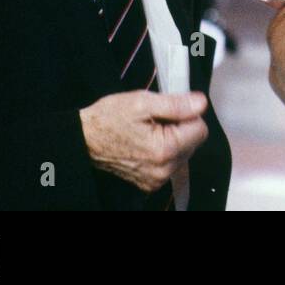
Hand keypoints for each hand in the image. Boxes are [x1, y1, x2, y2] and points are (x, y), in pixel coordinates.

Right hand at [79, 91, 208, 192]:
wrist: (83, 140)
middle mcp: (163, 169)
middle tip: (155, 120)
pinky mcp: (151, 183)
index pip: (201, 129)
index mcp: (165, 149)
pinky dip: (163, 151)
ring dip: (172, 140)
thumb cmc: (108, 120)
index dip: (187, 115)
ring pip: (183, 152)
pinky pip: (171, 163)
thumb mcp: (142, 102)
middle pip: (193, 142)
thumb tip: (200, 104)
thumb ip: (176, 104)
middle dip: (180, 127)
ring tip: (148, 131)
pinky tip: (145, 143)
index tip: (169, 111)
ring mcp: (156, 179)